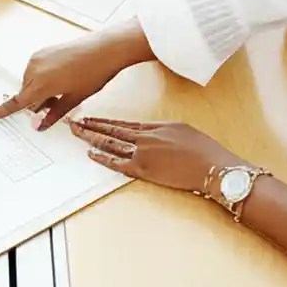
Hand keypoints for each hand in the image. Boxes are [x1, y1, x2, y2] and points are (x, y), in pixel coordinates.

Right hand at [0, 19, 154, 130]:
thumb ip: (54, 114)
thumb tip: (40, 125)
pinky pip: (35, 69)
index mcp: (41, 85)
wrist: (105, 49)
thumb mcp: (74, 99)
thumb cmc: (93, 74)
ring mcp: (38, 58)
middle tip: (57, 104)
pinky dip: (43, 77)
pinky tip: (61, 77)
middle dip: (36, 102)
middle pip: (26, 93)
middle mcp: (34, 70)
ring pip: (30, 81)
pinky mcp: (43, 51)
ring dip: (40, 89)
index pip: (17, 102)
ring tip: (63, 89)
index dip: (3, 111)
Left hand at [69, 118, 242, 193]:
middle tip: (73, 122)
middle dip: (90, 126)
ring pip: (110, 143)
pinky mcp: (144, 169)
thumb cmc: (204, 150)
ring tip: (77, 133)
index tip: (89, 118)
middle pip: (111, 130)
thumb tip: (152, 134)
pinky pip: (118, 163)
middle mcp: (145, 137)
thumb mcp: (183, 131)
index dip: (104, 121)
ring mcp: (143, 152)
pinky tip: (91, 154)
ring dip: (92, 138)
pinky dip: (103, 158)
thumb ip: (163, 132)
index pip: (122, 123)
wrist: (213, 166)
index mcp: (155, 126)